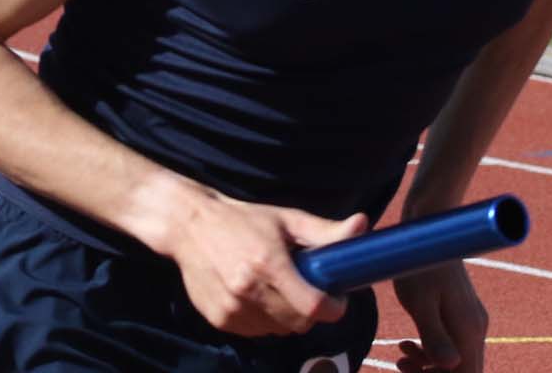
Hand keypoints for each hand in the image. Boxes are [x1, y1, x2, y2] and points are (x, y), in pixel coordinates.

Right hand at [162, 192, 365, 336]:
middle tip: (310, 292)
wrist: (189, 226)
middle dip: (312, 312)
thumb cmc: (243, 220)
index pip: (312, 306)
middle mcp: (249, 290)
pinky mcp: (219, 319)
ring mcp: (232, 308)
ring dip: (288, 318)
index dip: (333, 308)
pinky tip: (259, 298)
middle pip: (299, 323)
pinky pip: (256, 332)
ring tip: (281, 292)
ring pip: (279, 331)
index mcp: (269, 263)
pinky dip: (265, 321)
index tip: (337, 299)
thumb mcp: (286, 219)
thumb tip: (362, 224)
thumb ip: (325, 231)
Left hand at [392, 262, 487, 371]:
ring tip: (400, 356)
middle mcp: (476, 328)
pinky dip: (430, 351)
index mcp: (469, 330)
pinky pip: (451, 345)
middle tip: (400, 367)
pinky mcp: (461, 313)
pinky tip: (406, 344)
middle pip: (463, 372)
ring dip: (428, 366)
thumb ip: (435, 336)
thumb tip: (451, 365)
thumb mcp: (420, 302)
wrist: (428, 231)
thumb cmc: (419, 265)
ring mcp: (470, 321)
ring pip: (456, 361)